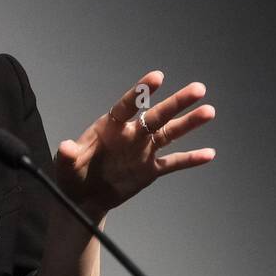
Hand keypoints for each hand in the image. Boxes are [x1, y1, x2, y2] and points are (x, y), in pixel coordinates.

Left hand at [53, 70, 215, 217]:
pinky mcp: (150, 170)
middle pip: (157, 115)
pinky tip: (209, 154)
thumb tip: (66, 147)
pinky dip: (190, 159)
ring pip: (169, 133)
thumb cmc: (71, 175)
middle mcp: (131, 134)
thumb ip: (68, 155)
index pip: (128, 106)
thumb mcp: (65, 166)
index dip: (142, 92)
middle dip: (177, 103)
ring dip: (189, 124)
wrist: (83, 198)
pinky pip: (173, 163)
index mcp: (110, 127)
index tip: (157, 77)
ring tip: (209, 111)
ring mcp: (143, 150)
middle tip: (198, 89)